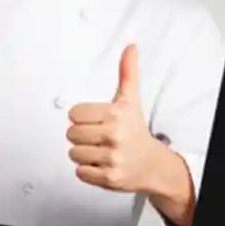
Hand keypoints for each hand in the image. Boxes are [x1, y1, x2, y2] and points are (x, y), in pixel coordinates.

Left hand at [67, 44, 169, 192]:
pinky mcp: (109, 178)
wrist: (153, 164)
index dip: (82, 117)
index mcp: (115, 114)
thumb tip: (131, 47)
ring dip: (83, 154)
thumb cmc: (135, 129)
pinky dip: (87, 171)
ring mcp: (113, 159)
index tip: (96, 121)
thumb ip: (127, 73)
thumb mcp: (130, 100)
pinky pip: (80, 172)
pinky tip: (102, 165)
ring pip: (73, 153)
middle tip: (98, 137)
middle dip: (81, 136)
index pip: (73, 114)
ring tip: (101, 151)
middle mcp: (115, 136)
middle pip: (71, 134)